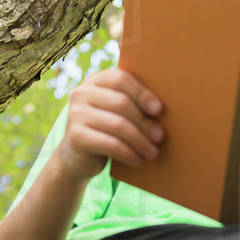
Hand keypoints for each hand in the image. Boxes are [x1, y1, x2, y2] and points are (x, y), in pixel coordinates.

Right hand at [53, 67, 164, 181]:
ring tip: (153, 152)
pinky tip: (138, 160)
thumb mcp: (115, 113)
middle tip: (160, 136)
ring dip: (140, 141)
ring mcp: (76, 114)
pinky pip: (110, 144)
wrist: (77, 158)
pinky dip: (129, 154)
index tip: (159, 109)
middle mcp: (81, 93)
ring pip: (118, 125)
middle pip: (121, 103)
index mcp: (95, 81)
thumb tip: (163, 111)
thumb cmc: (105, 131)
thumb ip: (131, 103)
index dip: (142, 93)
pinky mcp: (76, 136)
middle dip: (144, 122)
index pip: (120, 79)